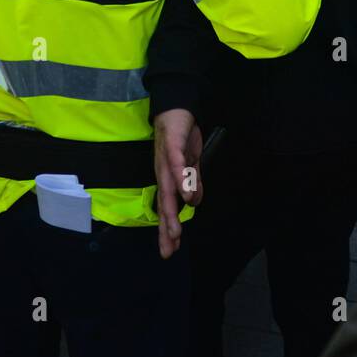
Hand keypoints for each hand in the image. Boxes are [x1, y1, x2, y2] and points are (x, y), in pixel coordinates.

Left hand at [153, 108, 203, 258]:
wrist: (176, 106)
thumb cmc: (181, 136)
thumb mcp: (191, 163)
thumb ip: (193, 182)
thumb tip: (193, 202)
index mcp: (167, 178)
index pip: (166, 207)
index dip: (167, 228)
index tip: (170, 249)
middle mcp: (163, 173)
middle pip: (164, 204)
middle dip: (166, 228)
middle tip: (168, 250)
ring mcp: (165, 160)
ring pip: (167, 188)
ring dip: (171, 210)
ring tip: (175, 230)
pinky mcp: (172, 145)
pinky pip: (175, 164)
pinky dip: (180, 179)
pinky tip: (186, 194)